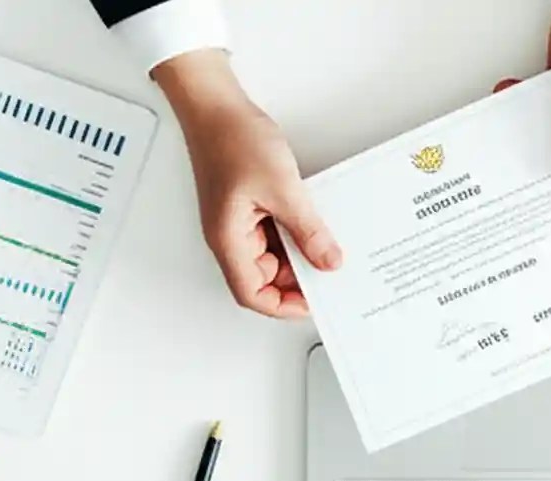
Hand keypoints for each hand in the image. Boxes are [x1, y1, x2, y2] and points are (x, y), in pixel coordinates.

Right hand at [154, 50, 341, 318]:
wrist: (216, 104)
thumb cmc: (234, 139)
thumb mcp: (283, 189)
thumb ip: (308, 230)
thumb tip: (328, 262)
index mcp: (229, 240)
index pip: (253, 294)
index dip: (284, 305)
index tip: (317, 301)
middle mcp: (231, 236)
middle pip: (265, 279)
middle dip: (299, 279)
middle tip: (333, 271)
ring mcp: (239, 222)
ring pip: (273, 256)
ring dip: (300, 254)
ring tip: (329, 246)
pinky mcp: (249, 207)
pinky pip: (275, 233)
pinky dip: (297, 233)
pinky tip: (317, 224)